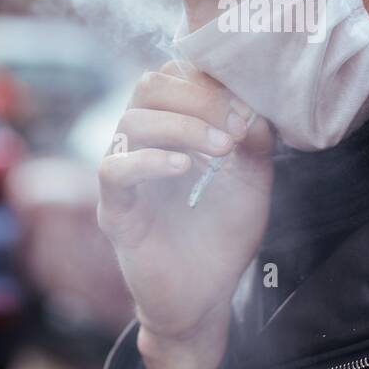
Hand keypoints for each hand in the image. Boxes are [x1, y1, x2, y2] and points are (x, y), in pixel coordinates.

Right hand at [97, 59, 273, 368]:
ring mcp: (124, 173)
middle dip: (198, 98)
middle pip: (150, 86)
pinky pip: (114, 170)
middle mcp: (142, 141)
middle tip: (235, 127)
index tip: (247, 108)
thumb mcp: (252, 177)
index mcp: (172, 125)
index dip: (211, 82)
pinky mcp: (114, 210)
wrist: (206, 295)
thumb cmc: (223, 230)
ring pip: (131, 121)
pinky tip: (184, 168)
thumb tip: (253, 107)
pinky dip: (148, 161)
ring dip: (183, 127)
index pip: (176, 74)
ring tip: (221, 150)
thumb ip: (254, 139)